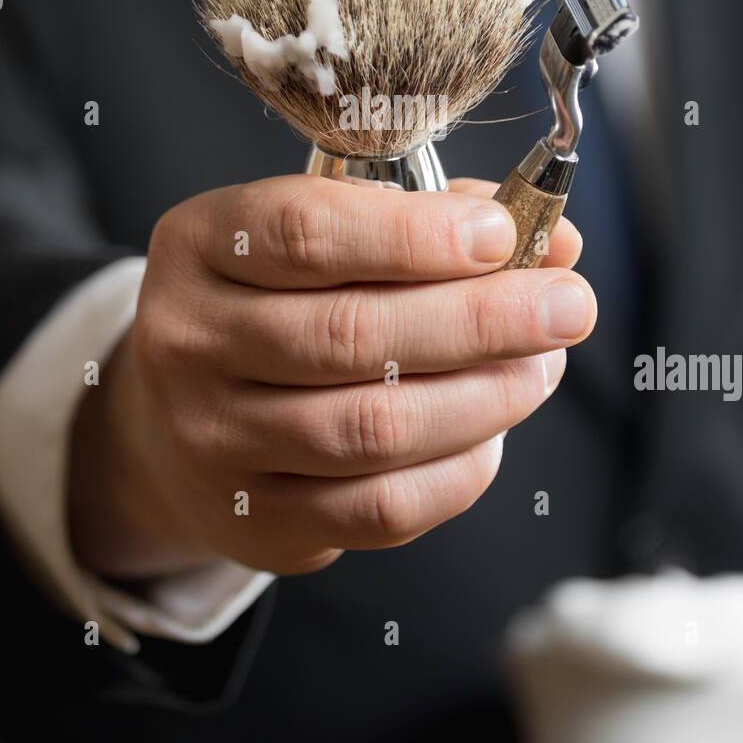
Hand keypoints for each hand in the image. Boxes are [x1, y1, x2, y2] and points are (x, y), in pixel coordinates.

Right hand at [68, 175, 595, 577]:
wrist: (177, 421)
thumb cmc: (272, 304)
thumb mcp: (320, 234)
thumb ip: (427, 223)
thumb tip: (552, 240)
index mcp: (202, 245)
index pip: (305, 234)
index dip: (413, 236)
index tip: (500, 234)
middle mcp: (190, 342)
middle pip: (350, 336)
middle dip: (481, 320)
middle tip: (566, 306)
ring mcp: (216, 440)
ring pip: (374, 428)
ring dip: (485, 396)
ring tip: (541, 365)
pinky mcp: (259, 520)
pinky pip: (381, 507)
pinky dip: (460, 469)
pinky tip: (495, 430)